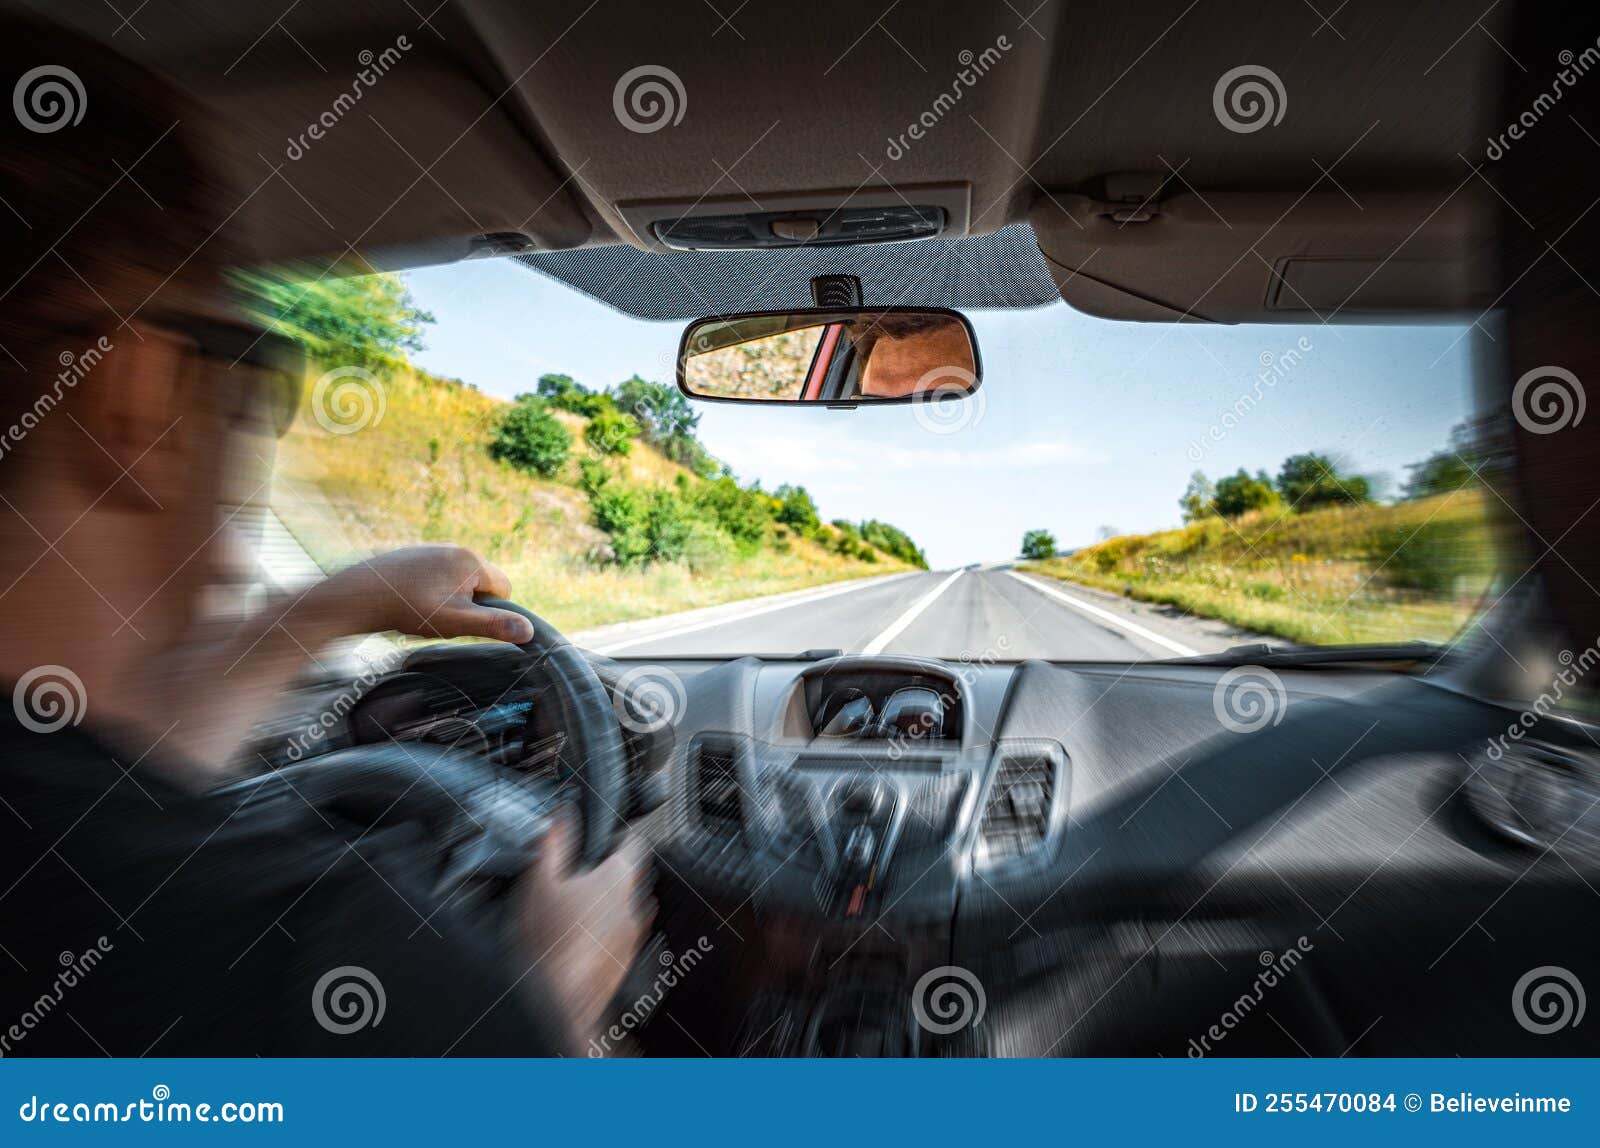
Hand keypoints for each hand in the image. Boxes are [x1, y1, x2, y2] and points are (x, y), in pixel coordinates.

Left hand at [300, 544, 535, 644]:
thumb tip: (529, 631)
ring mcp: (432, 549)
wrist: (358, 595)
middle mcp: (454, 548)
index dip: (490, 611)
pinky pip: (435, 575)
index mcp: (471, 561)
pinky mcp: (413, 555)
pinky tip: (409, 603)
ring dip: (448, 598)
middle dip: (468, 604)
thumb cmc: (408, 609)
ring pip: (456, 581)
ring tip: (422, 612)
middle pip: (480, 583)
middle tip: (441, 618)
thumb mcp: (455, 623)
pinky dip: (429, 591)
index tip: (465, 620)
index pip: (503, 589)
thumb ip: (493, 626)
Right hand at [512, 815, 654, 1052]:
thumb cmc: (549, 943)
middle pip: (632, 874)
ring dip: (612, 901)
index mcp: (617, 878)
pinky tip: (583, 938)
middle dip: (613, 869)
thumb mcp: (539, 884)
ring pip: (629, 905)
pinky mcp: (627, 959)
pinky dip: (608, 929)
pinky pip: (623, 933)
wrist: (562, 1003)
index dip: (620, 835)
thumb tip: (562, 815)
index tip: (605, 837)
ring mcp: (634, 934)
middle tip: (583, 873)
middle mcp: (634, 903)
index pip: (635, 841)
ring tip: (580, 908)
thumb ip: (552, 844)